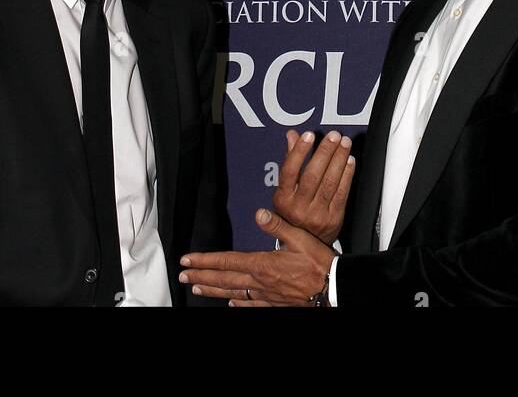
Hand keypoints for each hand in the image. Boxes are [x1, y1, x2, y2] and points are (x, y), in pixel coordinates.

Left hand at [179, 210, 335, 306]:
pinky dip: (239, 305)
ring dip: (214, 290)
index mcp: (262, 264)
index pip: (226, 262)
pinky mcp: (276, 303)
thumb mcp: (299, 238)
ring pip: (234, 294)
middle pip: (224, 280)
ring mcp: (267, 296)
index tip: (187, 260)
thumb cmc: (319, 262)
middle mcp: (260, 282)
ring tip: (197, 289)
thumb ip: (277, 225)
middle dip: (202, 276)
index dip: (205, 260)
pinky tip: (231, 304)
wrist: (334, 288)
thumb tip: (259, 213)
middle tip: (183, 277)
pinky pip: (252, 305)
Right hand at [272, 129, 354, 244]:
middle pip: (312, 175)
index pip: (290, 171)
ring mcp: (317, 214)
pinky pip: (342, 193)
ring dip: (339, 159)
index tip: (309, 135)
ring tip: (344, 143)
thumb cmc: (294, 211)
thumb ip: (290, 160)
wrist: (306, 246)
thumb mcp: (286, 190)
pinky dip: (347, 175)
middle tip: (333, 135)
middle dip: (325, 152)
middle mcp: (298, 208)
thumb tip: (292, 135)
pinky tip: (349, 161)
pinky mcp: (333, 218)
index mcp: (283, 199)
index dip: (299, 152)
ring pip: (329, 182)